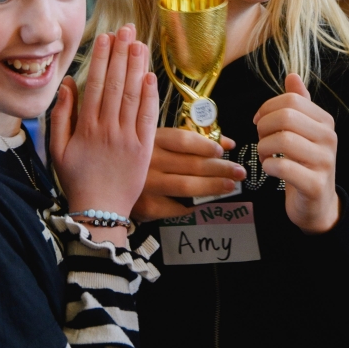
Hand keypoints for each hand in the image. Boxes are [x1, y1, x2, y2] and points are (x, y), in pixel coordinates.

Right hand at [50, 25, 158, 236]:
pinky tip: (150, 76)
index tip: (106, 37)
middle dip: (121, 54)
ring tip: (139, 43)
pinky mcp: (144, 149)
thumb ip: (61, 116)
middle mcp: (107, 128)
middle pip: (116, 84)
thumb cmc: (77, 179)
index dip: (101, 58)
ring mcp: (127, 138)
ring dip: (136, 67)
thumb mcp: (58, 149)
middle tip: (126, 30)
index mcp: (86, 127)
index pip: (95, 84)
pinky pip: (148, 117)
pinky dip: (150, 96)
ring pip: (133, 95)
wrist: (99, 211)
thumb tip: (67, 85)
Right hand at [131, 129, 245, 221]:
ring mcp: (147, 185)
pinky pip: (176, 208)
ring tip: (230, 186)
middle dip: (220, 168)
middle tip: (239, 171)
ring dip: (212, 187)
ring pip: (187, 187)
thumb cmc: (143, 157)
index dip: (206, 145)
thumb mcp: (162, 141)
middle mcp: (149, 161)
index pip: (184, 140)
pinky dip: (192, 206)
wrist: (109, 182)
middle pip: (191, 164)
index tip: (222, 151)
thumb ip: (194, 141)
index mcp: (152, 139)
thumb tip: (227, 144)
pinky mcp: (146, 206)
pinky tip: (202, 203)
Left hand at [254, 74, 338, 234]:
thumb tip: (292, 75)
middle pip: (286, 117)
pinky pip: (284, 166)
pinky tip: (270, 169)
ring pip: (282, 140)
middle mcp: (329, 137)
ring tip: (264, 156)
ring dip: (263, 148)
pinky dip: (269, 166)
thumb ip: (299, 104)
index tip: (258, 121)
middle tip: (261, 139)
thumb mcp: (303, 131)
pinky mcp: (315, 184)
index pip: (291, 99)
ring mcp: (325, 161)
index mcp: (325, 120)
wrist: (317, 204)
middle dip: (263, 127)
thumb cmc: (304, 163)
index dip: (267, 108)